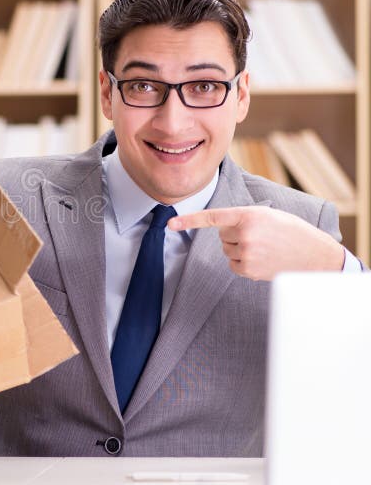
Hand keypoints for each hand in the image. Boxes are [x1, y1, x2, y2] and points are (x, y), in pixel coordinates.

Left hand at [168, 206, 344, 280]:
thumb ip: (243, 217)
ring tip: (265, 248)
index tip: (170, 224)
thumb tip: (220, 228)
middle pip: (222, 236)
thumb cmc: (291, 231)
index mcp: (248, 215)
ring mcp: (246, 253)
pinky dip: (243, 263)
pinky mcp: (248, 269)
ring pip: (227, 250)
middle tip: (261, 236)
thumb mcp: (268, 214)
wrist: (315, 255)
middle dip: (236, 236)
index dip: (189, 220)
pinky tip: (262, 259)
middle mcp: (244, 234)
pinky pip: (233, 265)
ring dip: (240, 249)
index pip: (212, 217)